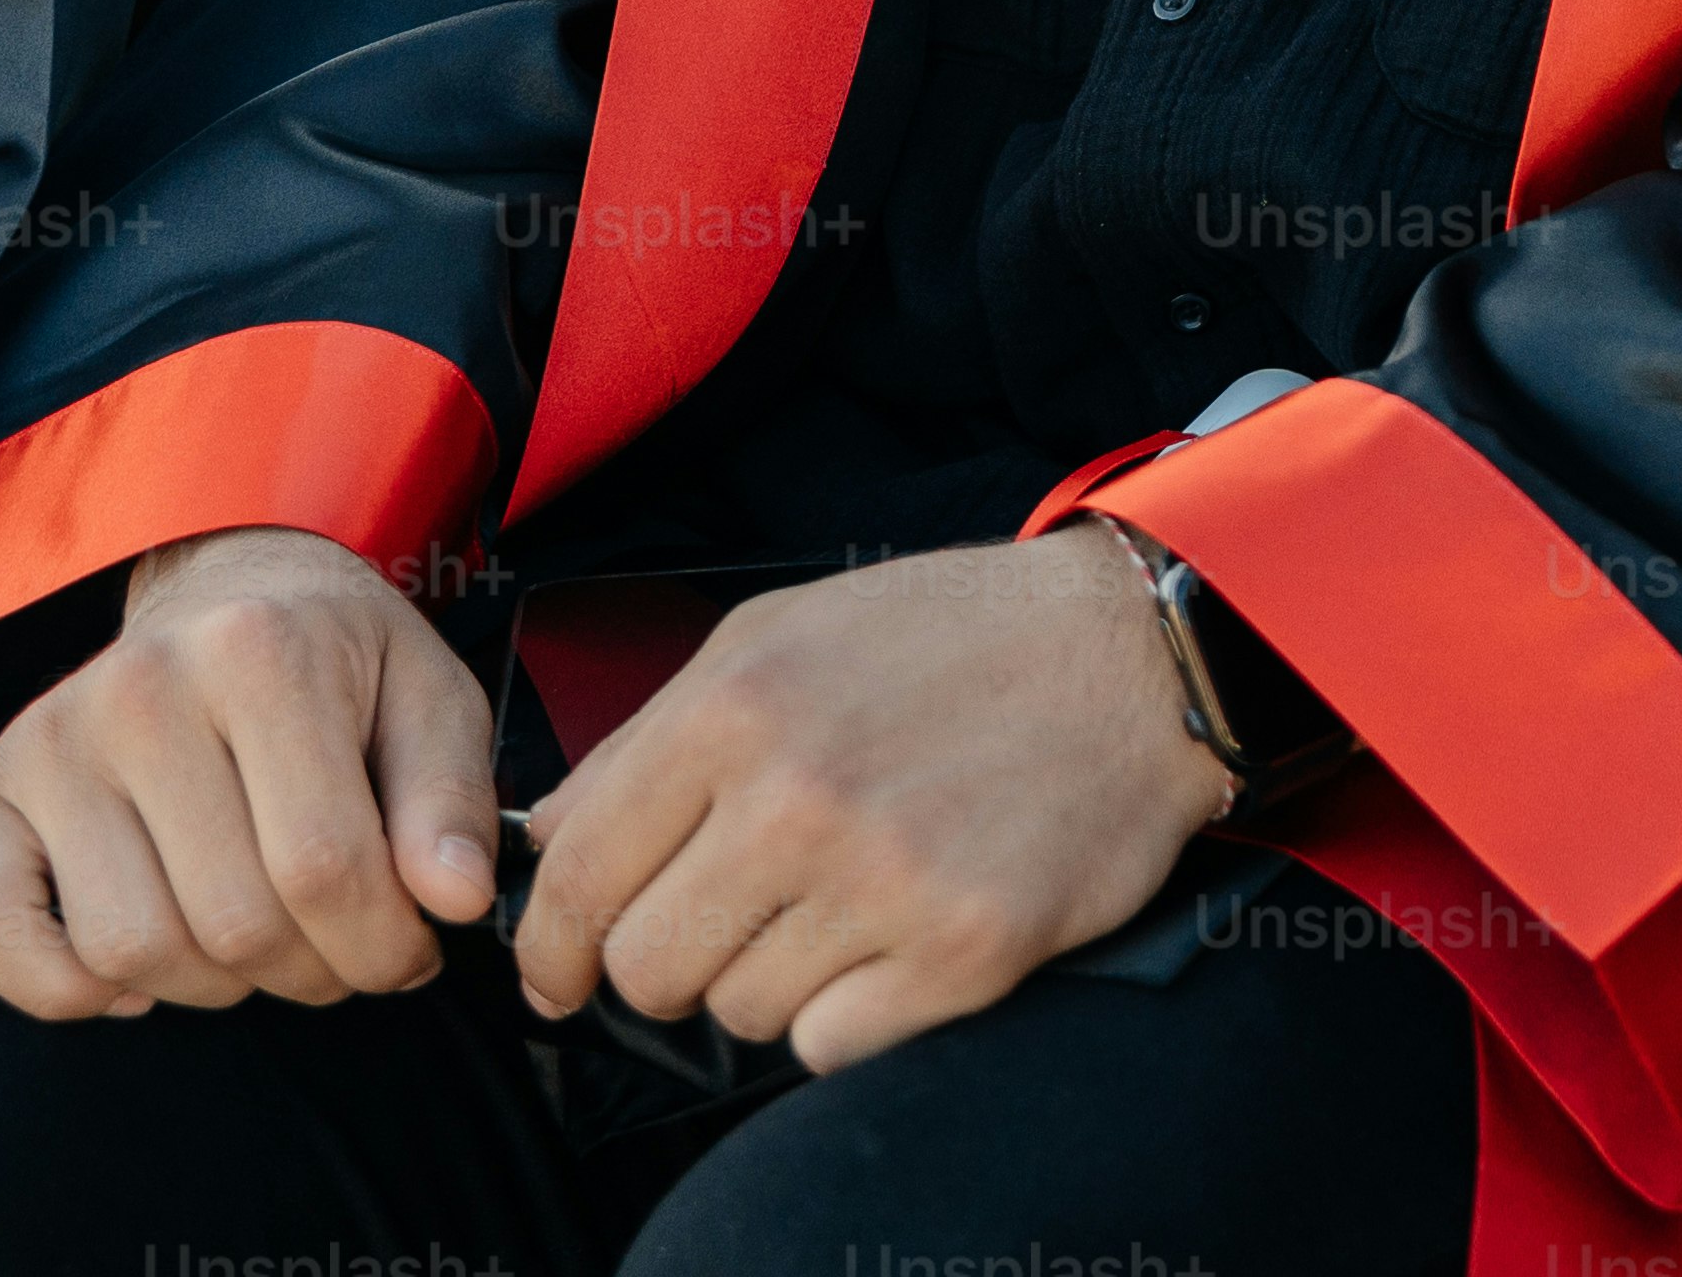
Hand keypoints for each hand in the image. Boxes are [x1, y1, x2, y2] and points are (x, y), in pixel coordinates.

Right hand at [0, 523, 505, 1019]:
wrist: (226, 594)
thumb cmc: (337, 663)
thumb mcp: (430, 701)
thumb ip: (450, 800)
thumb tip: (454, 898)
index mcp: (258, 651)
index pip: (325, 866)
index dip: (384, 945)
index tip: (413, 949)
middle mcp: (139, 689)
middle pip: (232, 924)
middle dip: (313, 972)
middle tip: (341, 945)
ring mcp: (51, 742)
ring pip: (131, 950)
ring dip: (214, 987)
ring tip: (261, 940)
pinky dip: (69, 989)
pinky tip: (147, 965)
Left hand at [512, 528, 1223, 1071]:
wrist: (1133, 656)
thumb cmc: (949, 638)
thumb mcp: (776, 635)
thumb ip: (651, 737)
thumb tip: (548, 840)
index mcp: (735, 707)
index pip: (578, 873)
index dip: (550, 946)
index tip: (559, 975)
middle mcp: (798, 796)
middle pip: (646, 966)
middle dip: (666, 965)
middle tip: (725, 927)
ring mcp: (885, 880)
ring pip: (738, 1014)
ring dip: (770, 980)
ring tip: (839, 904)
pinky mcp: (964, 951)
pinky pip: (829, 1046)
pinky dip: (848, 1012)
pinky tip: (893, 938)